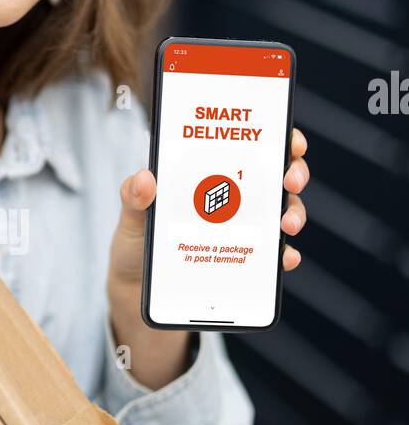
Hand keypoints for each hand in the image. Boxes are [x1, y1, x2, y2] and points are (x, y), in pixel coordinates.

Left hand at [107, 128, 309, 389]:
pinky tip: (284, 258)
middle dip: (293, 172)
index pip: (252, 146)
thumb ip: (134, 196)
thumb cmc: (137, 241)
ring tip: (286, 224)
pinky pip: (273, 255)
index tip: (288, 140)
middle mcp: (234, 197)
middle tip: (289, 180)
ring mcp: (244, 228)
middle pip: (277, 175)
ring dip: (294, 213)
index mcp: (209, 174)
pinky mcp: (245, 259)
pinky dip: (284, 255)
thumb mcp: (131, 216)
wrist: (136, 287)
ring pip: (283, 212)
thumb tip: (144, 177)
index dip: (278, 137)